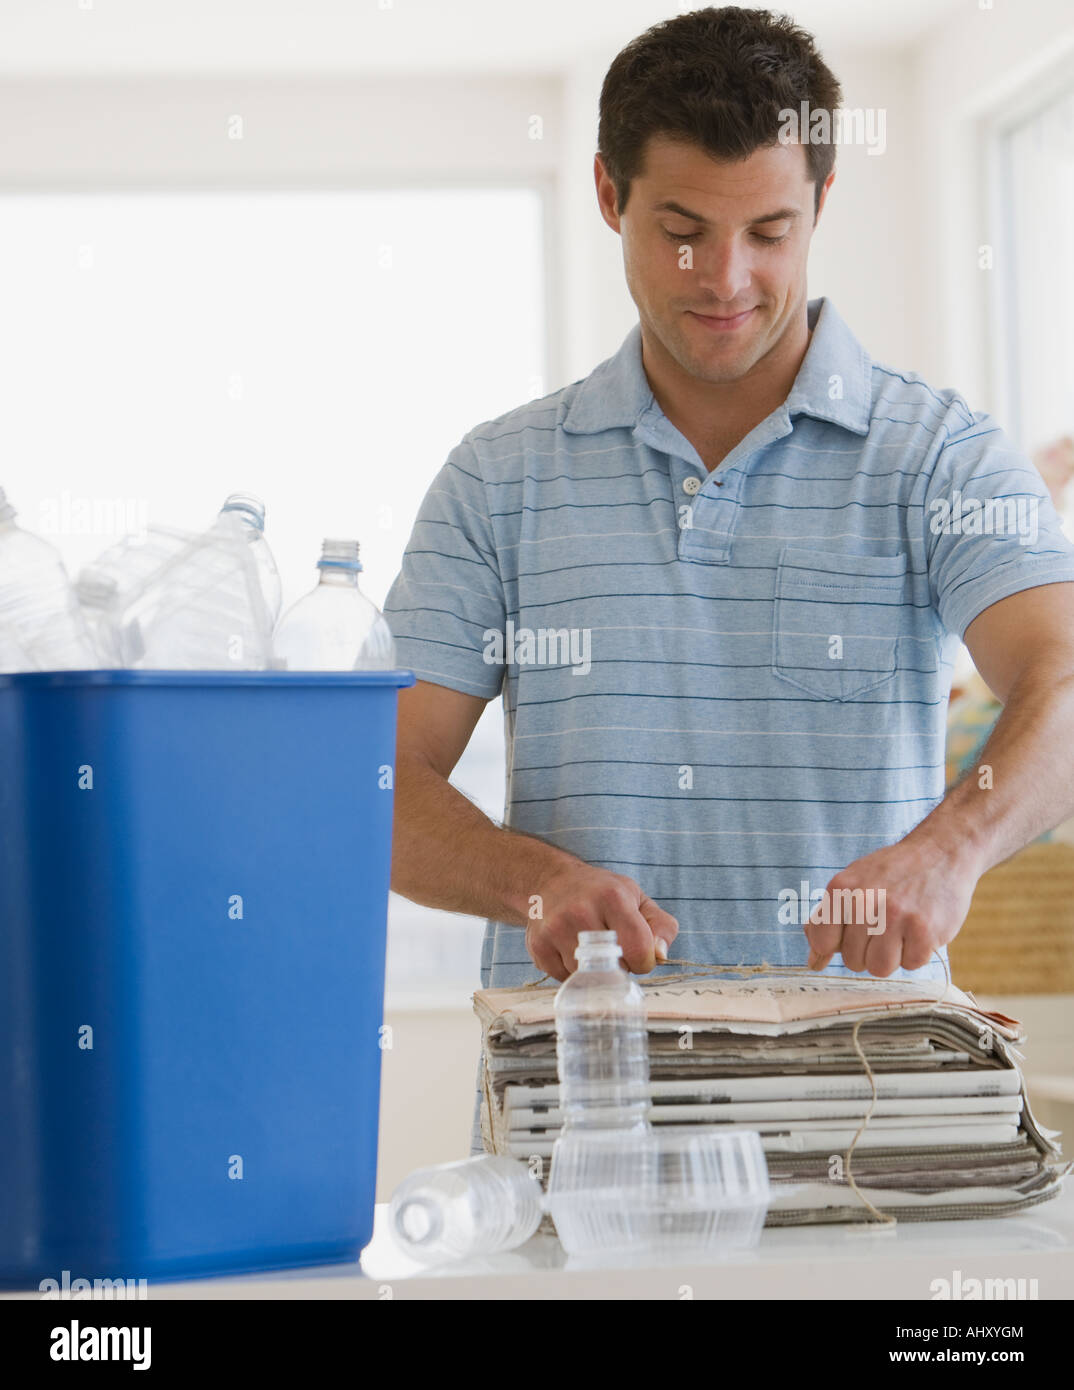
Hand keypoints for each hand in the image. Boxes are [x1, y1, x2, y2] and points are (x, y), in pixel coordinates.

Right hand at [525, 863, 678, 980]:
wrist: (551, 881)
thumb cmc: (601, 893)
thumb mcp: (637, 898)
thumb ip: (661, 927)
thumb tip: (660, 956)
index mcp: (612, 897)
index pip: (639, 951)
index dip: (644, 960)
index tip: (636, 952)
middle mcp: (581, 911)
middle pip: (614, 968)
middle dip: (619, 966)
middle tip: (613, 949)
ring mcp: (555, 929)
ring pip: (588, 977)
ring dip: (594, 971)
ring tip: (590, 947)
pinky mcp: (538, 946)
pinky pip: (564, 978)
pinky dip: (571, 971)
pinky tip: (569, 949)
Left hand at [804, 834, 980, 976]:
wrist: (941, 852)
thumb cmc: (892, 873)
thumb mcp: (853, 883)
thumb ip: (830, 919)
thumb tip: (814, 962)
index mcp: (841, 889)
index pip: (822, 942)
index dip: (837, 945)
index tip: (852, 933)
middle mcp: (864, 902)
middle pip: (853, 961)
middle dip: (868, 951)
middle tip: (885, 925)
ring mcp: (896, 917)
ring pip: (880, 968)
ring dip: (892, 956)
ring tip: (901, 930)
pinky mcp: (925, 932)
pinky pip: (911, 965)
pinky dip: (917, 953)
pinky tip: (920, 928)